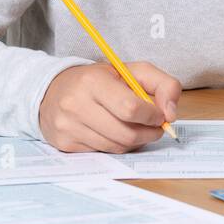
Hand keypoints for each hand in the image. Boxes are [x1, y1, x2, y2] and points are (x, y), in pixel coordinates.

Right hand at [39, 61, 180, 152]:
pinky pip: (103, 152)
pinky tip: (115, 133)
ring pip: (117, 147)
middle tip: (154, 127)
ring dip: (135, 141)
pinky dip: (117, 146)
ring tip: (136, 128)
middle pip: (126, 134)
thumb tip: (171, 114)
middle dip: (149, 133)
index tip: (159, 115)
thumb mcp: (132, 71)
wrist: (52, 90)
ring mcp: (68, 126)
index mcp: (93, 81)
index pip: (130, 108)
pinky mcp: (64, 144)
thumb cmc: (98, 80)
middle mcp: (76, 104)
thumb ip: (163, 84)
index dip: (152, 116)